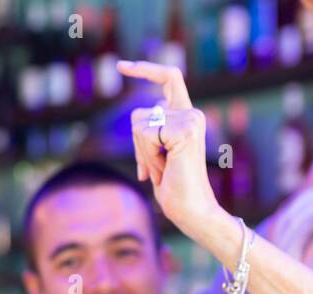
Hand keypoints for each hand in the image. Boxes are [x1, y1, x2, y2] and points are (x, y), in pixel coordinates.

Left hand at [115, 59, 221, 241]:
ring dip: (143, 153)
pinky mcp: (185, 129)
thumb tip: (140, 117)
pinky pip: (146, 134)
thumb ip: (151, 131)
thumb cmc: (173, 187)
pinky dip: (148, 155)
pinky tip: (166, 167)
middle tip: (157, 167)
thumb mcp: (156, 154)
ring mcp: (191, 119)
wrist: (191, 209)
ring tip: (164, 168)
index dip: (144, 69)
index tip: (120, 66)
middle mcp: (192, 113)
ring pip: (139, 124)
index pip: (168, 79)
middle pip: (140, 114)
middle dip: (138, 146)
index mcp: (186, 116)